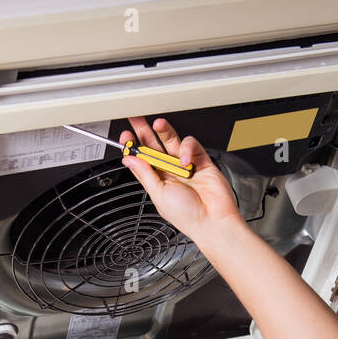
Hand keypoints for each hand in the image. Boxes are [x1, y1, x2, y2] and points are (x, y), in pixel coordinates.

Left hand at [118, 116, 243, 246]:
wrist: (212, 220)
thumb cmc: (187, 216)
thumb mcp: (158, 194)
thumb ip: (145, 175)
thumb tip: (130, 160)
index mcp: (156, 180)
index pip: (141, 158)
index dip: (133, 147)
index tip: (125, 137)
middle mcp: (169, 170)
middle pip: (154, 145)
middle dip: (144, 131)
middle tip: (136, 118)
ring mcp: (185, 164)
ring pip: (171, 140)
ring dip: (164, 131)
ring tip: (158, 124)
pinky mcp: (201, 159)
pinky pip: (191, 145)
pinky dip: (187, 149)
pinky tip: (186, 160)